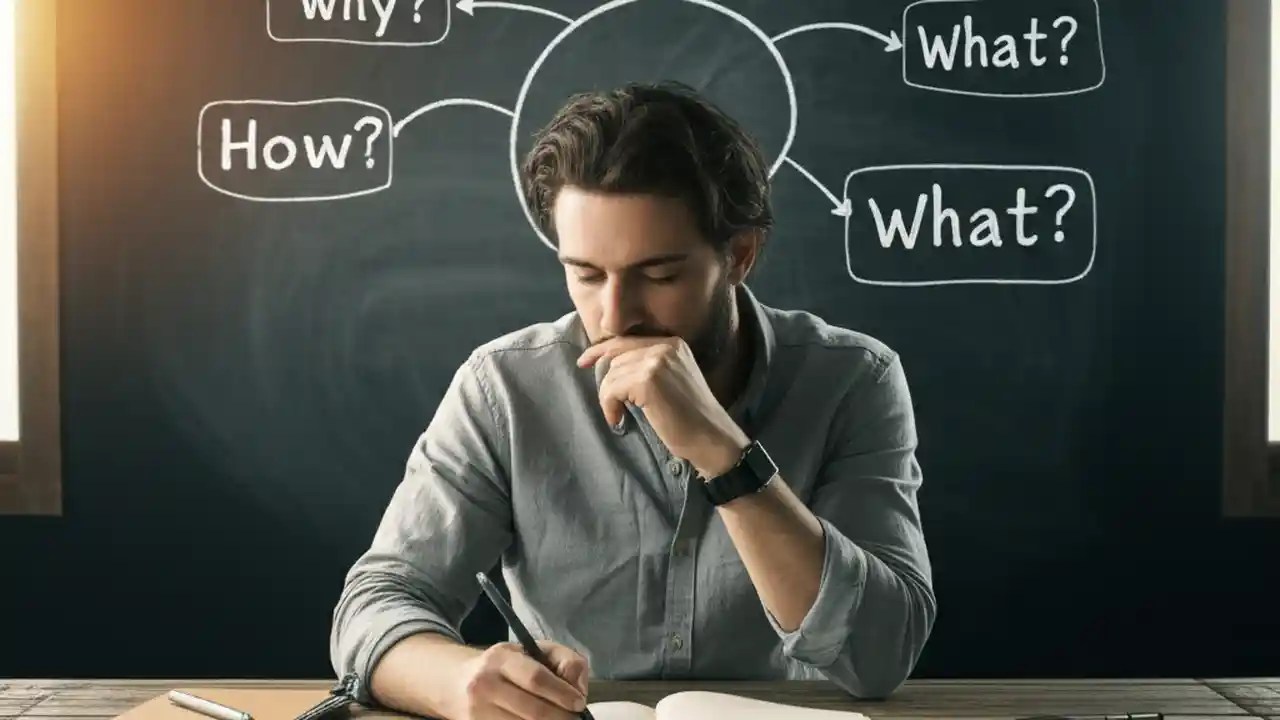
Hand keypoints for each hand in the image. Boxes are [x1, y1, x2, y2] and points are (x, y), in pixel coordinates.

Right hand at [450, 641, 588, 719]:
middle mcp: (484, 685)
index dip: (562, 694)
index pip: (536, 678)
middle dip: (561, 717)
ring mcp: (477, 712)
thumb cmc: (505, 666)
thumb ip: (564, 660)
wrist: (456, 683)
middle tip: (574, 719)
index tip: (579, 703)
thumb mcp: (533, 650)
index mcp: (500, 659)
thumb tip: (577, 688)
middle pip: (533, 711)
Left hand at [577, 336, 748, 477]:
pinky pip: (611, 389)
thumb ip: (647, 366)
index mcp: (673, 343)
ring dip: (609, 398)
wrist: (711, 438)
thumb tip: (607, 364)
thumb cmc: (689, 417)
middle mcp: (666, 346)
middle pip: (616, 358)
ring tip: (620, 415)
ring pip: (611, 374)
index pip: (626, 341)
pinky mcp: (648, 380)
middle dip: (608, 383)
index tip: (584, 362)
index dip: (601, 350)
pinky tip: (619, 419)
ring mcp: (657, 361)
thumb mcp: (671, 381)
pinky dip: (609, 406)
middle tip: (614, 407)